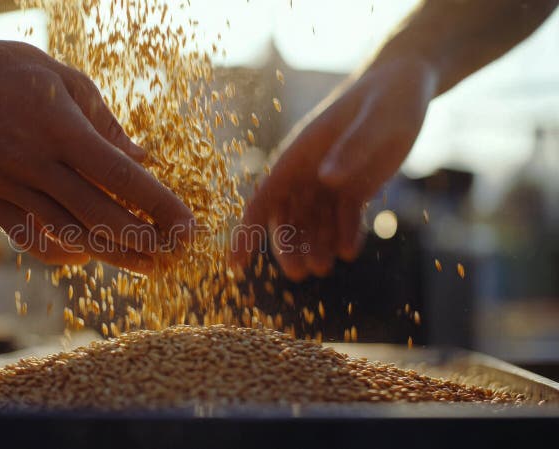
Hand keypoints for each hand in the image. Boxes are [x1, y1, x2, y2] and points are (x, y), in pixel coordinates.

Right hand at [0, 40, 194, 273]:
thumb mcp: (66, 80)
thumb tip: (142, 160)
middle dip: (142, 241)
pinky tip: (84, 254)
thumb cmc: (10, 70)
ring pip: (66, 232)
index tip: (187, 225)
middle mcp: (35, 162)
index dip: (159, 205)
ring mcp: (7, 184)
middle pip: (98, 214)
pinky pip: (26, 237)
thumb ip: (105, 124)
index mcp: (61, 128)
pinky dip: (59, 251)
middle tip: (173, 255)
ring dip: (110, 254)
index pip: (121, 177)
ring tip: (143, 265)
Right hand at [232, 57, 438, 280]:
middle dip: (287, 247)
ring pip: (312, 224)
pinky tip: (349, 251)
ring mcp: (330, 184)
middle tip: (301, 273)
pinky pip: (344, 220)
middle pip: (285, 218)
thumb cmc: (387, 95)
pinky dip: (344, 235)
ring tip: (324, 268)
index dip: (246, 232)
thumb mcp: (374, 119)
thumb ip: (352, 147)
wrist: (406, 86)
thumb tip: (325, 178)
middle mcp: (308, 173)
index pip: (262, 199)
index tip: (236, 264)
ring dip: (314, 247)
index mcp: (298, 155)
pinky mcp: (354, 190)